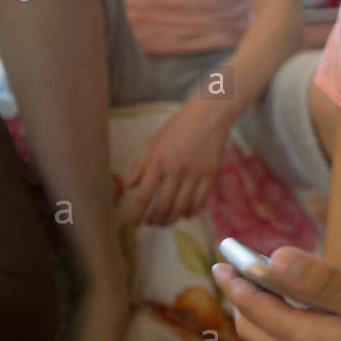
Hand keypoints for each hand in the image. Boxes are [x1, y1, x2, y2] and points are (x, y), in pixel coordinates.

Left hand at [126, 97, 230, 225]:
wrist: (209, 117)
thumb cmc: (178, 127)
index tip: (134, 222)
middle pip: (163, 206)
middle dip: (155, 220)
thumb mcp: (153, 143)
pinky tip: (185, 213)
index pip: (144, 196)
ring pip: (182, 208)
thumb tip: (131, 187)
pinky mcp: (210, 176)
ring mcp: (195, 175)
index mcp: (158, 162)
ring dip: (172, 219)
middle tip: (151, 223)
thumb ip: (140, 165)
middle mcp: (176, 171)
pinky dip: (191, 212)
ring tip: (165, 222)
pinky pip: (200, 202)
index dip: (137, 213)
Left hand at [213, 248, 340, 340]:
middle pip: (254, 326)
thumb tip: (274, 256)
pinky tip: (302, 316)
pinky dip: (282, 326)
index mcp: (306, 340)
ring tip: (264, 285)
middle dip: (241, 295)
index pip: (254, 304)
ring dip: (261, 312)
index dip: (236, 277)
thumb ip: (322, 281)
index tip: (223, 254)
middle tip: (236, 267)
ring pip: (271, 340)